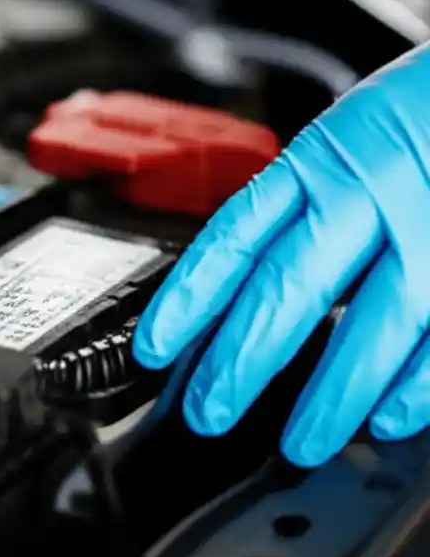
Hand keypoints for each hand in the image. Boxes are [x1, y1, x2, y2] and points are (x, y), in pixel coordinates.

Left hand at [134, 41, 429, 466]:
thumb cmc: (414, 115)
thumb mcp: (341, 139)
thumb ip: (295, 205)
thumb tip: (231, 284)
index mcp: (317, 162)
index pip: (234, 237)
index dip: (188, 298)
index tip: (154, 348)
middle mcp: (366, 193)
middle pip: (289, 288)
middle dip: (242, 361)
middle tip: (207, 412)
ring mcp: (426, 226)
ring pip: (372, 325)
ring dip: (332, 394)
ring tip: (299, 442)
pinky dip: (415, 384)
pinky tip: (386, 418)